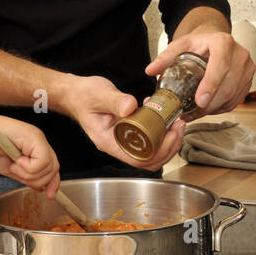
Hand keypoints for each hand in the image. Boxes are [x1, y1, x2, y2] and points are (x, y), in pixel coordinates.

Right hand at [0, 115, 60, 198]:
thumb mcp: (12, 168)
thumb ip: (27, 176)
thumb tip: (41, 188)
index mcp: (34, 147)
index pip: (52, 166)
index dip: (53, 182)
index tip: (49, 195)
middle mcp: (38, 141)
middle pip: (53, 168)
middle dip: (38, 180)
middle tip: (17, 173)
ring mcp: (37, 138)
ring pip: (48, 166)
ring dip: (29, 173)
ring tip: (14, 166)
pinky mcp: (34, 137)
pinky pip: (42, 161)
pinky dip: (28, 167)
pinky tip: (16, 162)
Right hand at [61, 75, 186, 170]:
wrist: (76, 93)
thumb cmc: (84, 96)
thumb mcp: (98, 95)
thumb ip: (114, 100)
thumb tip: (130, 107)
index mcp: (109, 142)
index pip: (138, 160)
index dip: (159, 152)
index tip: (171, 134)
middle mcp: (117, 146)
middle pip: (149, 160)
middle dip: (169, 147)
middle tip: (179, 126)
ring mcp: (124, 140)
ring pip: (152, 152)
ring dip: (168, 140)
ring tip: (176, 122)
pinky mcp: (130, 132)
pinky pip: (149, 140)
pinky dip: (161, 131)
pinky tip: (164, 117)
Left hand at [146, 29, 253, 119]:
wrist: (215, 40)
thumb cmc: (200, 43)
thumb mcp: (181, 45)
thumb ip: (166, 57)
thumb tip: (151, 70)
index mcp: (223, 43)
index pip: (220, 66)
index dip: (210, 85)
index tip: (199, 101)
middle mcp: (240, 54)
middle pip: (227, 86)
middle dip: (208, 104)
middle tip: (191, 113)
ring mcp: (247, 68)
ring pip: (232, 96)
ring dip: (213, 109)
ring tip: (196, 112)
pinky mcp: (248, 80)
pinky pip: (236, 100)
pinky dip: (221, 108)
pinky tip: (208, 108)